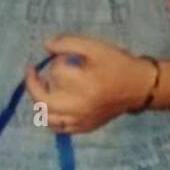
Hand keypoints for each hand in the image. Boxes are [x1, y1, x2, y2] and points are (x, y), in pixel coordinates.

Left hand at [23, 34, 155, 134]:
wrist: (138, 88)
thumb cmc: (116, 64)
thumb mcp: (95, 47)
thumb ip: (69, 42)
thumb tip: (45, 44)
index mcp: (84, 83)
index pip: (56, 71)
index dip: (56, 60)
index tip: (63, 56)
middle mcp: (80, 105)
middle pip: (43, 99)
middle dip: (33, 83)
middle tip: (31, 71)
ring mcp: (80, 119)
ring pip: (47, 115)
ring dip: (39, 100)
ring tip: (43, 87)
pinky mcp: (83, 127)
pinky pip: (57, 128)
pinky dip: (49, 117)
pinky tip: (49, 106)